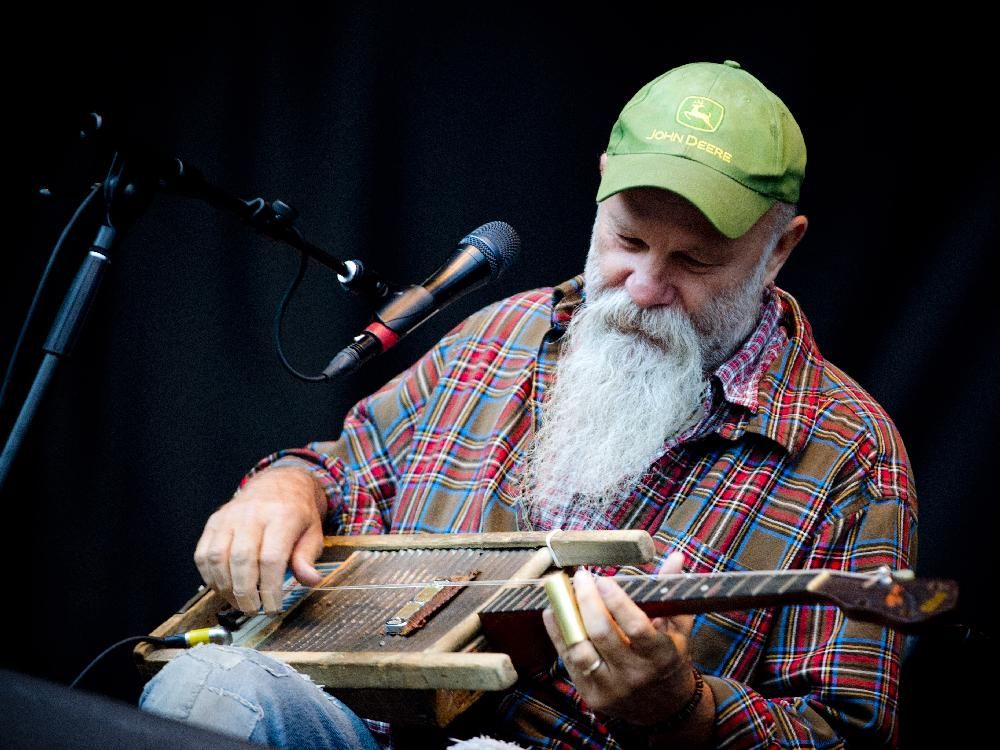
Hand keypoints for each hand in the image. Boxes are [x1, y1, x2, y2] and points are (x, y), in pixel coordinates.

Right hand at [193, 466, 326, 614]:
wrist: (277, 483)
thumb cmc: (296, 513)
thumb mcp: (313, 532)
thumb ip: (308, 557)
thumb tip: (310, 580)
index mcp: (282, 515)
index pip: (271, 558)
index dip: (270, 588)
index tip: (273, 606)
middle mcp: (252, 514)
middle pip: (242, 560)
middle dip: (246, 592)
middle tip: (254, 608)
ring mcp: (229, 517)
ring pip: (218, 558)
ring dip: (226, 588)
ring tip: (239, 602)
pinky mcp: (213, 522)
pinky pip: (203, 554)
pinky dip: (210, 577)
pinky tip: (224, 587)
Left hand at [542, 551, 696, 726]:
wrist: (664, 709)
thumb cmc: (670, 660)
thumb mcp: (678, 628)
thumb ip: (671, 593)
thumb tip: (675, 557)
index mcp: (661, 656)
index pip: (636, 627)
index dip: (617, 602)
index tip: (604, 579)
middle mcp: (635, 675)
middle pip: (602, 634)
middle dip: (587, 600)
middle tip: (581, 577)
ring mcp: (611, 688)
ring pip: (580, 649)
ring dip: (567, 616)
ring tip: (563, 590)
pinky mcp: (591, 696)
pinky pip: (568, 660)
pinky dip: (558, 633)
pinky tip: (553, 611)